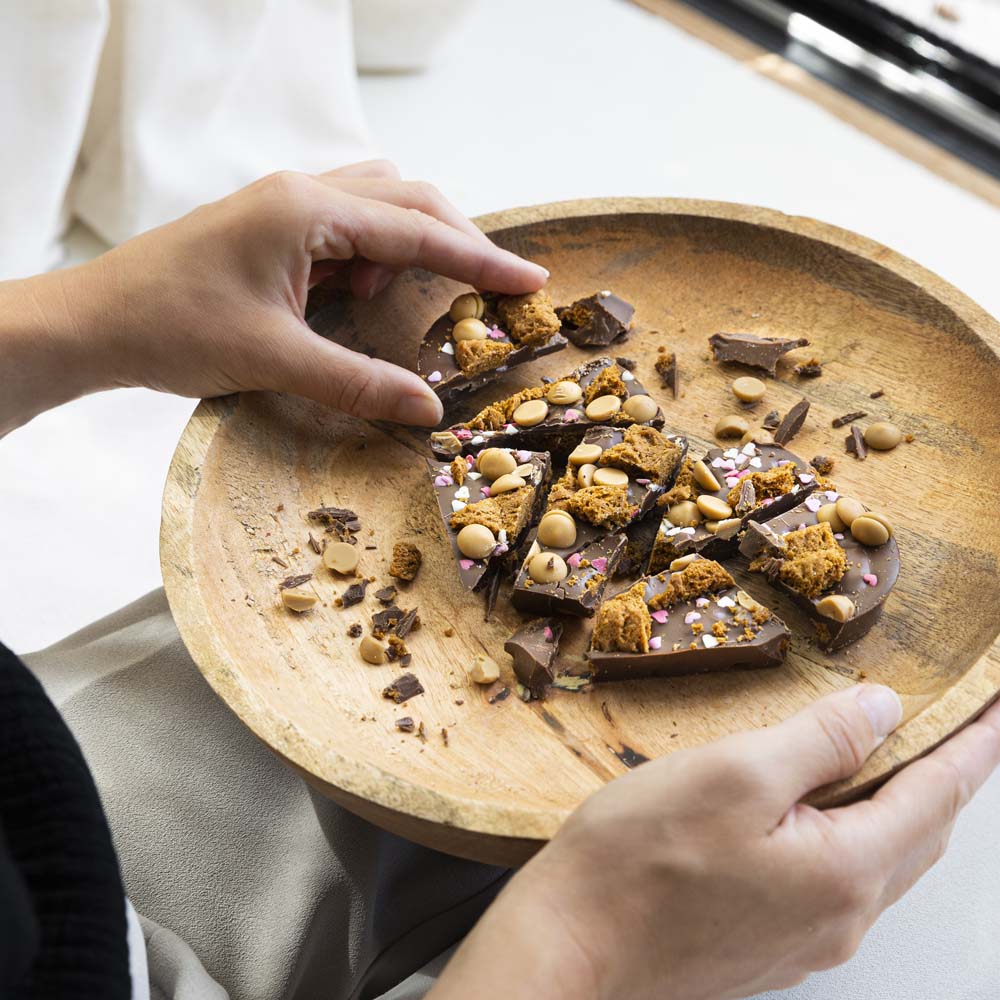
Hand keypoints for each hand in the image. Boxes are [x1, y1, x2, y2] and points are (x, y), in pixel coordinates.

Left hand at [3, 160, 546, 433]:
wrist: (94, 323)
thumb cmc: (172, 329)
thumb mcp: (276, 361)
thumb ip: (360, 384)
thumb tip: (430, 412)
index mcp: (308, 210)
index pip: (418, 229)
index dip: (481, 258)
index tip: (531, 279)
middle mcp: (302, 192)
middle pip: (409, 198)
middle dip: (455, 242)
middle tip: (490, 290)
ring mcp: (286, 204)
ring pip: (379, 204)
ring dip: (410, 246)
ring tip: (403, 301)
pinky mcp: (274, 225)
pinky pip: (348, 225)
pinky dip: (373, 256)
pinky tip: (357, 296)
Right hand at [430, 685, 999, 999]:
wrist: (571, 950)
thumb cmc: (637, 861)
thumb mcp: (733, 775)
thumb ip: (819, 741)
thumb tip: (884, 711)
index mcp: (844, 871)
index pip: (937, 794)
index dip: (974, 744)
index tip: (998, 708)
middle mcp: (840, 917)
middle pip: (920, 834)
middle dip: (946, 777)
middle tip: (958, 728)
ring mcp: (806, 938)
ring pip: (881, 861)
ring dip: (903, 806)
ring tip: (900, 760)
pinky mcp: (770, 943)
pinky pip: (839, 881)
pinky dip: (856, 834)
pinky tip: (826, 812)